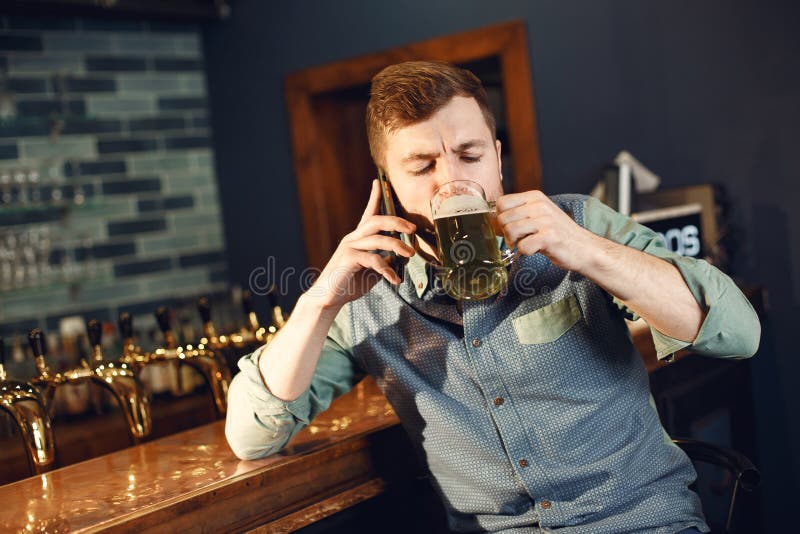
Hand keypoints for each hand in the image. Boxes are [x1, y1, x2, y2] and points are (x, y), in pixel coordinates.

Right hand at [307, 179, 415, 308]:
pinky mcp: (349, 259)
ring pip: (378, 238)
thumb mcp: (371, 271)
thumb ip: (383, 261)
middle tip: (413, 229)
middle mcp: (353, 239)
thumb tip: (398, 256)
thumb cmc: (349, 284)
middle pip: (376, 220)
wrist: (328, 298)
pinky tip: (395, 280)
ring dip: (397, 244)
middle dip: (396, 221)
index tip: (379, 182)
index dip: (374, 197)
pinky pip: (374, 260)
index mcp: (358, 239)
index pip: (367, 213)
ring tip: (410, 254)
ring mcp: (350, 247)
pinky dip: (388, 270)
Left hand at [495, 190, 596, 271]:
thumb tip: (490, 221)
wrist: (584, 247)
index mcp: (534, 197)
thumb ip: (516, 216)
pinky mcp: (550, 236)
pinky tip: (536, 250)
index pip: (501, 202)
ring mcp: (545, 219)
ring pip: (511, 230)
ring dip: (515, 243)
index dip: (500, 218)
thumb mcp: (537, 217)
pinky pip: (523, 246)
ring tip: (526, 244)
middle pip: (503, 218)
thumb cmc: (557, 234)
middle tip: (518, 240)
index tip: (508, 228)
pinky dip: (526, 252)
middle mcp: (539, 205)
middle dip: (506, 233)